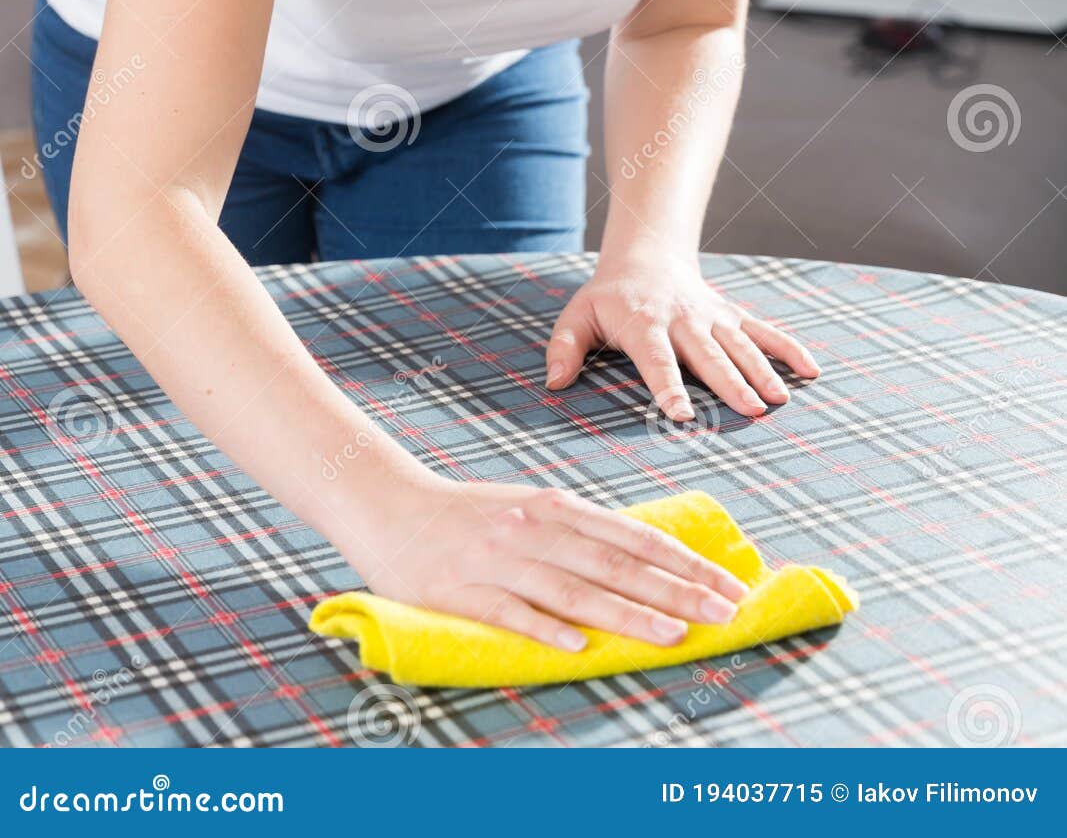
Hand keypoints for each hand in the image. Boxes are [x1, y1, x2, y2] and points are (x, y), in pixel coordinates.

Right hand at [356, 473, 749, 652]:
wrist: (391, 507)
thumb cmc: (470, 516)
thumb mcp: (531, 511)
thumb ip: (580, 534)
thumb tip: (642, 559)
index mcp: (555, 508)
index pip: (633, 538)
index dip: (684, 562)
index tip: (728, 583)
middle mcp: (536, 531)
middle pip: (616, 564)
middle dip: (676, 590)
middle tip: (724, 612)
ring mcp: (501, 562)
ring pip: (575, 590)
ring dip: (628, 613)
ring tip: (673, 634)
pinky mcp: (465, 592)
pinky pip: (511, 613)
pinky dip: (546, 628)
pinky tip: (578, 645)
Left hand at [545, 246, 819, 420]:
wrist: (646, 255)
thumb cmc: (608, 299)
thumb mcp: (578, 316)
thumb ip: (564, 348)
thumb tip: (554, 383)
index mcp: (644, 325)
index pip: (657, 360)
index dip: (668, 386)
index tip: (681, 413)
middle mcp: (683, 320)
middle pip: (709, 355)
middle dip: (730, 383)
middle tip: (752, 411)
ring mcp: (712, 317)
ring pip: (741, 346)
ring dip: (762, 372)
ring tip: (780, 400)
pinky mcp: (732, 316)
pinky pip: (764, 332)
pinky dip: (789, 349)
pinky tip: (811, 371)